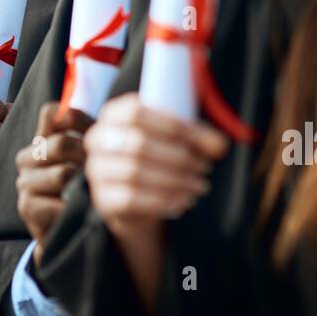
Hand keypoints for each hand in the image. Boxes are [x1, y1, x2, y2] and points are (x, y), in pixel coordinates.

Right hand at [16, 101, 92, 259]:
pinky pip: (58, 202)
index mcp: (42, 138)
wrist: (71, 231)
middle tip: (105, 172)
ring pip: (62, 174)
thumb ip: (91, 132)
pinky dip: (77, 209)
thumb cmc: (85, 189)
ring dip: (85, 186)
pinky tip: (83, 212)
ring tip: (97, 193)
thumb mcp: (90, 158)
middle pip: (60, 143)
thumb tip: (102, 111)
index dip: (77, 119)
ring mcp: (24, 182)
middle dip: (88, 158)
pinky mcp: (27, 207)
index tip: (99, 134)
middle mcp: (28, 157)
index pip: (53, 113)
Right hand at [85, 93, 227, 237]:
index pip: (138, 113)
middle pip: (137, 144)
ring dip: (174, 180)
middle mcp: (98, 139)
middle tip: (205, 167)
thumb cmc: (157, 154)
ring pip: (134, 172)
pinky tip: (183, 202)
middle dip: (178, 156)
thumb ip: (197, 137)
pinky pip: (130, 199)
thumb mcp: (176, 138)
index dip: (175, 127)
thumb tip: (220, 145)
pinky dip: (162, 201)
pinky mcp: (103, 199)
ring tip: (199, 185)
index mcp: (114, 114)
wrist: (135, 195)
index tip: (208, 142)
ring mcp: (96, 170)